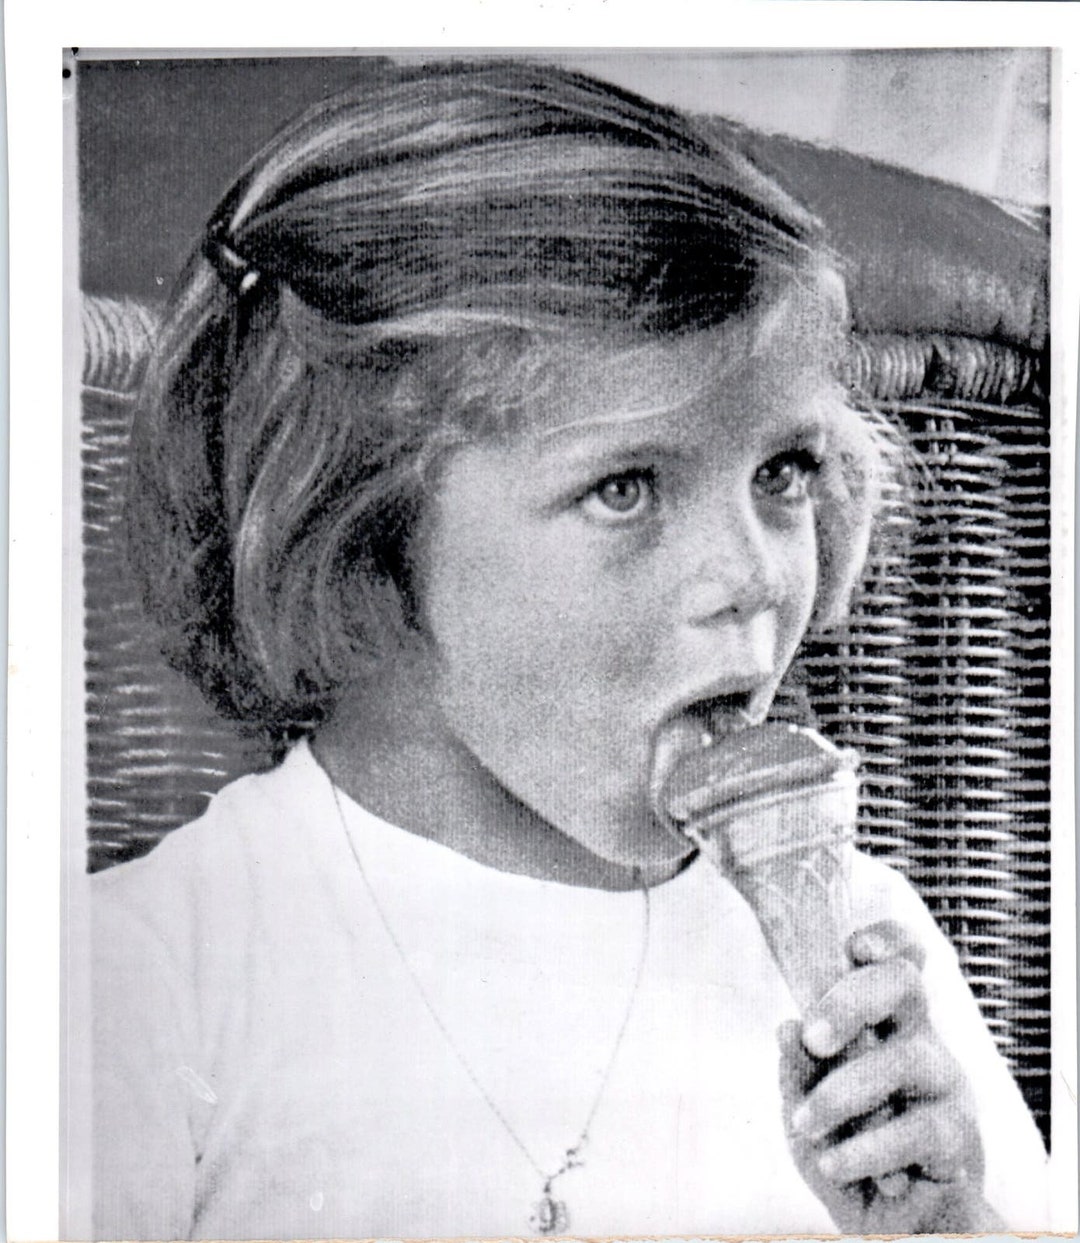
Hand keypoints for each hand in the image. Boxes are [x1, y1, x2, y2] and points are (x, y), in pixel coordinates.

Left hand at [778, 920, 1003, 1232]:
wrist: (888, 1222)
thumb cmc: (841, 1146)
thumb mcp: (803, 1106)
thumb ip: (797, 1069)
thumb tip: (787, 1028)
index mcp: (881, 1021)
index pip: (899, 959)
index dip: (885, 939)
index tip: (853, 947)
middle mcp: (918, 1038)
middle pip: (903, 984)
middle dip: (851, 1000)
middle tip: (814, 1038)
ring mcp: (944, 1083)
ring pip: (903, 1059)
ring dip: (842, 1094)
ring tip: (807, 1126)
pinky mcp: (958, 1135)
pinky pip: (916, 1129)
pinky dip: (865, 1148)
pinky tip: (835, 1164)